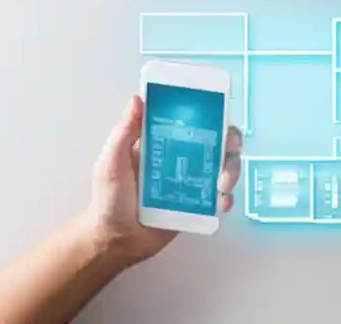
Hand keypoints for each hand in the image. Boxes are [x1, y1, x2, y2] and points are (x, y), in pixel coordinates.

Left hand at [85, 95, 242, 264]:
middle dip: (229, 140)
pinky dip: (228, 196)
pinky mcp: (197, 204)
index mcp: (160, 141)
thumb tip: (137, 98)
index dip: (207, 111)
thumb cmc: (109, 199)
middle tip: (229, 149)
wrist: (116, 241)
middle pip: (215, 139)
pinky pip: (220, 196)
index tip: (218, 110)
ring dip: (232, 169)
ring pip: (223, 165)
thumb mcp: (112, 161)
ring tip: (224, 184)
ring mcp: (190, 180)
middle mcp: (179, 157)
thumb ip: (124, 132)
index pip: (188, 119)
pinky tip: (222, 202)